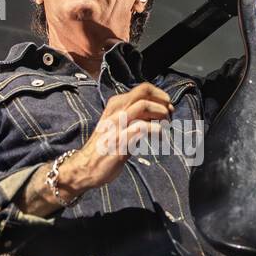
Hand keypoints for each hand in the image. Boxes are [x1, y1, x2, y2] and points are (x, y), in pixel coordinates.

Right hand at [58, 81, 173, 195]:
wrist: (86, 167)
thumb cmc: (106, 148)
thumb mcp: (120, 126)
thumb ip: (137, 118)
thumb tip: (161, 113)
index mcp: (116, 105)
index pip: (143, 88)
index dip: (160, 96)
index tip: (167, 108)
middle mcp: (116, 110)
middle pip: (144, 92)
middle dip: (162, 101)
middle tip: (169, 115)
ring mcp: (117, 124)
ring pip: (143, 106)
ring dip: (160, 114)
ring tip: (165, 127)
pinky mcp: (120, 139)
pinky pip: (142, 127)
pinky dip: (156, 130)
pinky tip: (160, 138)